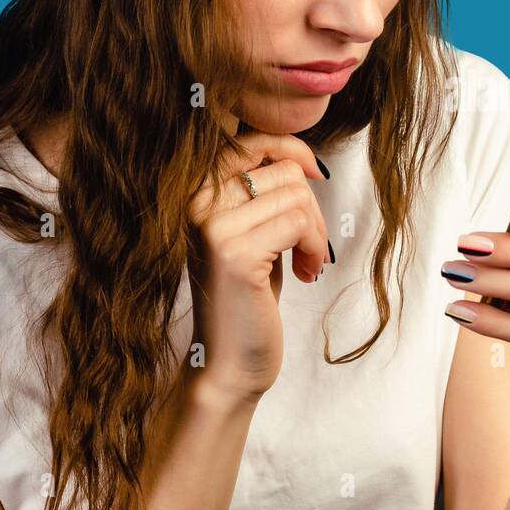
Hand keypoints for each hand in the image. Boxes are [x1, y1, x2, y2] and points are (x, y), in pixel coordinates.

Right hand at [186, 130, 330, 400]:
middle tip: (309, 247)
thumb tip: (296, 156)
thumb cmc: (245, 300)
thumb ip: (259, 196)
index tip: (314, 172)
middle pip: (282, 171)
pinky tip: (305, 273)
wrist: (225, 366)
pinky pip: (298, 223)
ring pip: (295, 195)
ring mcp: (212, 227)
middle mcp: (196, 205)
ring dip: (314, 231)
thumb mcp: (250, 236)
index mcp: (194, 197)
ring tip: (306, 262)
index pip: (245, 143)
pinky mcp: (234, 253)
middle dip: (310, 207)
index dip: (288, 148)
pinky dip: (314, 247)